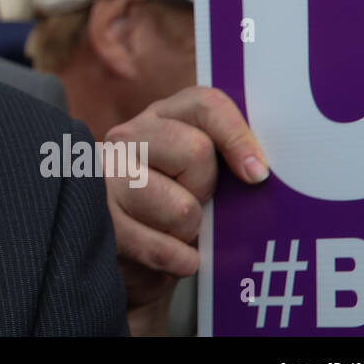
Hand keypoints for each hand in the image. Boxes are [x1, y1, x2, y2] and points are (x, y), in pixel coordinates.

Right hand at [103, 86, 267, 333]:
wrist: (124, 260)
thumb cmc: (171, 213)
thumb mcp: (195, 176)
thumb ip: (222, 159)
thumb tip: (263, 171)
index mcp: (158, 118)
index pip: (205, 104)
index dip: (237, 135)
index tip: (257, 173)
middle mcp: (126, 138)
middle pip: (195, 150)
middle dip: (204, 189)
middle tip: (194, 204)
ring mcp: (106, 177)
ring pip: (181, 207)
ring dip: (188, 231)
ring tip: (172, 232)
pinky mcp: (101, 220)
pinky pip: (162, 247)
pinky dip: (179, 260)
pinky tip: (171, 257)